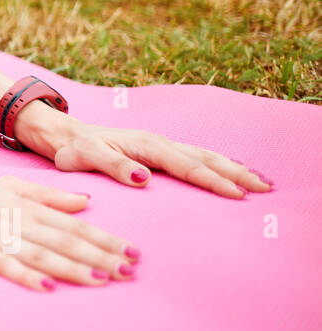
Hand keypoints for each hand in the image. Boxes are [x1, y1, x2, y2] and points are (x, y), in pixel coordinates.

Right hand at [0, 177, 138, 290]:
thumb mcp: (10, 187)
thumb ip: (49, 196)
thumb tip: (86, 201)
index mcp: (28, 207)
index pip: (74, 225)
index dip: (105, 239)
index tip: (133, 252)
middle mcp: (17, 221)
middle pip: (64, 241)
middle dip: (99, 256)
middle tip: (130, 270)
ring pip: (41, 254)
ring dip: (72, 268)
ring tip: (101, 280)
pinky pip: (3, 265)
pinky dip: (25, 275)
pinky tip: (46, 288)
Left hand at [13, 101, 272, 198]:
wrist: (64, 136)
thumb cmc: (73, 150)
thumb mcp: (85, 158)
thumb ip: (112, 167)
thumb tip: (144, 177)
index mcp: (146, 145)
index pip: (187, 166)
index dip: (213, 180)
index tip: (237, 194)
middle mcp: (158, 143)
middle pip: (205, 158)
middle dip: (236, 173)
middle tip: (266, 188)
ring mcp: (161, 145)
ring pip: (205, 155)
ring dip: (234, 168)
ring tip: (262, 181)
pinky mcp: (159, 151)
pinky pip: (196, 157)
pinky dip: (219, 164)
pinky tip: (232, 173)